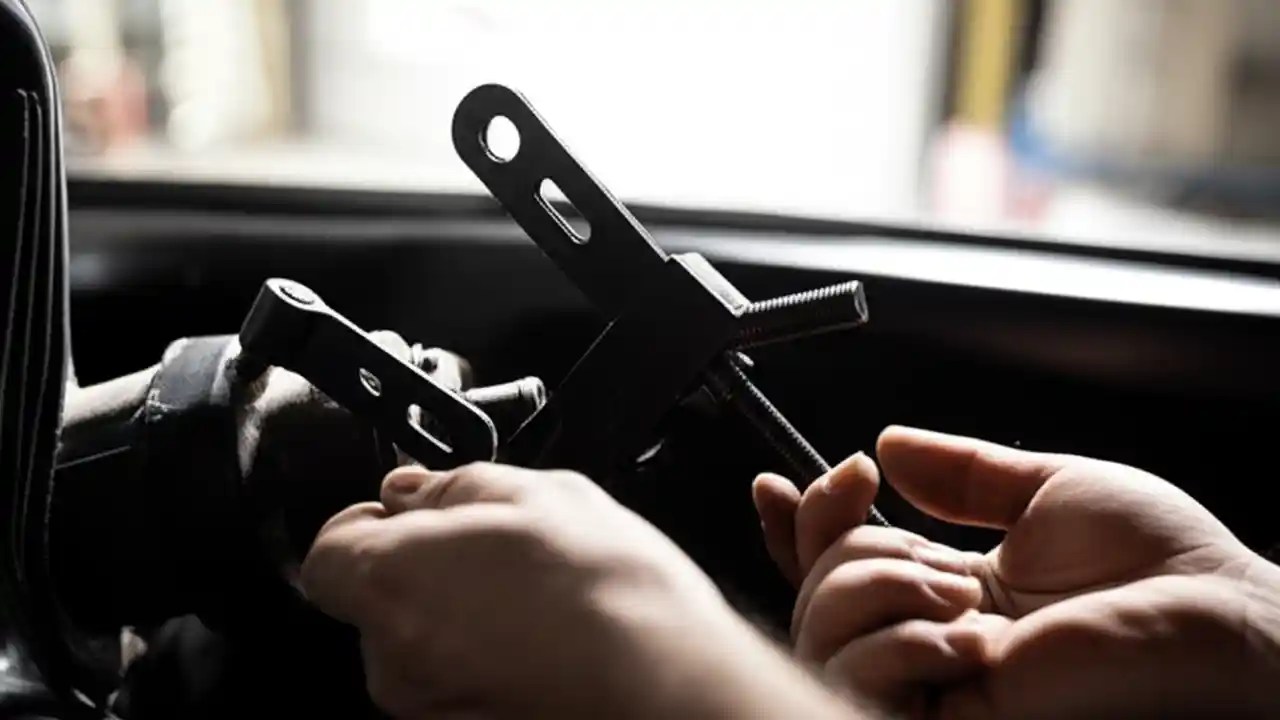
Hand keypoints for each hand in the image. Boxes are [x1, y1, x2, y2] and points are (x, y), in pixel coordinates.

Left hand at [301, 463, 858, 719]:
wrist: (672, 686)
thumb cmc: (611, 596)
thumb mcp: (538, 492)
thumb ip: (453, 485)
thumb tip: (412, 490)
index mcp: (394, 580)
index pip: (326, 549)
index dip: (368, 523)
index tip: (412, 512)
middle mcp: (394, 657)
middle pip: (377, 597)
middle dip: (425, 565)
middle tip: (497, 545)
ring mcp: (429, 706)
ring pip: (420, 640)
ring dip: (458, 612)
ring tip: (535, 593)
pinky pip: (452, 679)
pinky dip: (482, 656)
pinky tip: (541, 634)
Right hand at [754, 426, 1279, 718]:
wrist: (1217, 614)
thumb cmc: (1158, 559)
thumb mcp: (1046, 486)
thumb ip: (963, 469)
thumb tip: (891, 443)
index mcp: (948, 586)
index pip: (838, 563)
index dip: (795, 526)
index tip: (777, 483)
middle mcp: (930, 632)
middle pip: (814, 588)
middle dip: (845, 540)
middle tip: (920, 537)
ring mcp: (936, 680)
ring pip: (821, 628)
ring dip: (879, 586)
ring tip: (967, 593)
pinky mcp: (949, 717)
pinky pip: (863, 678)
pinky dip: (904, 640)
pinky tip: (970, 636)